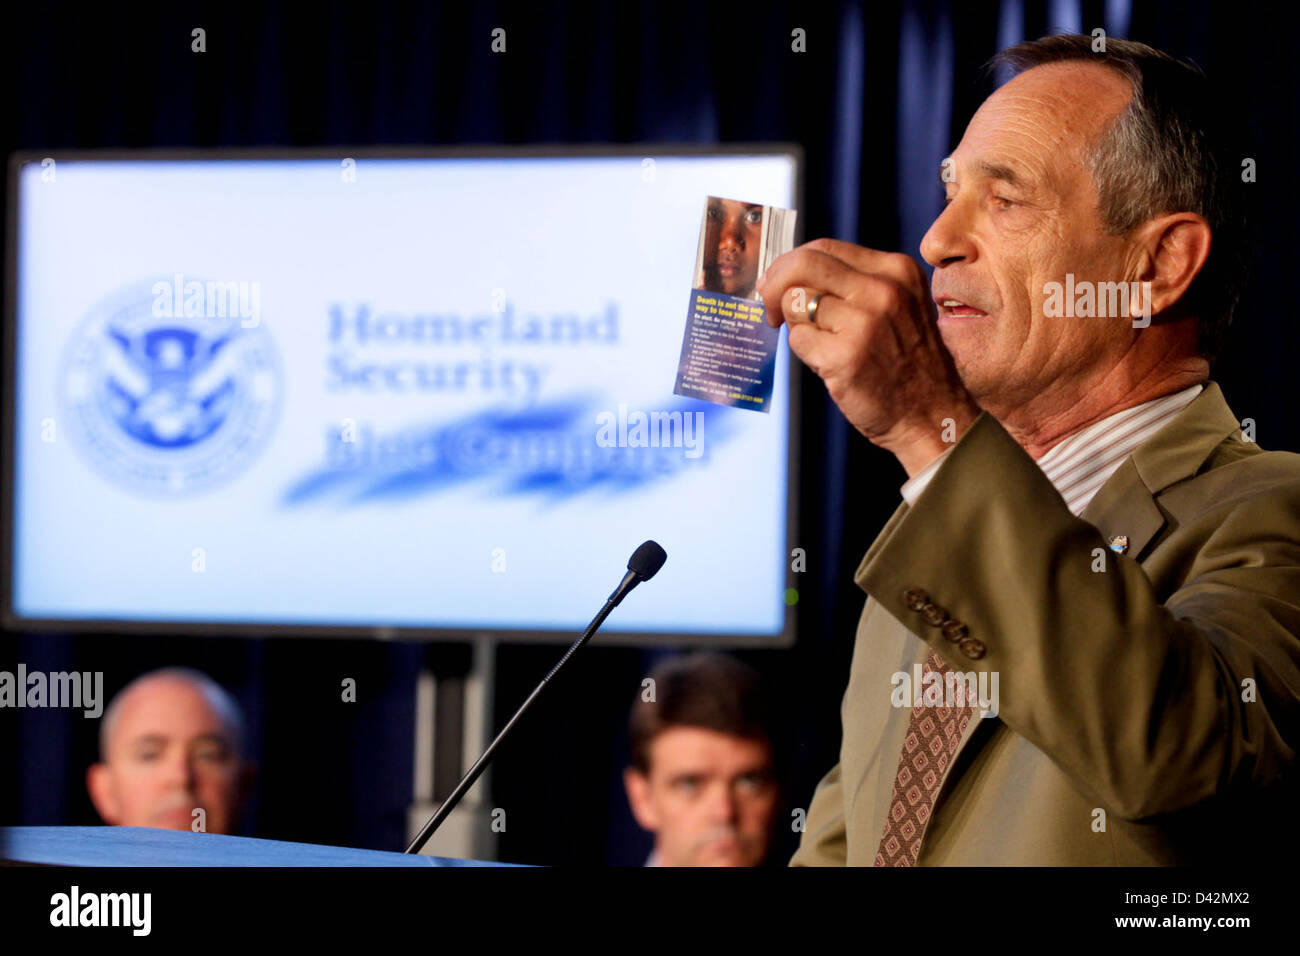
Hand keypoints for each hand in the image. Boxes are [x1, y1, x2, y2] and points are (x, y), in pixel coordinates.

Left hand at [755, 238, 981, 476]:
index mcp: (896, 270)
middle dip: (774, 283)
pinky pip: (798, 340)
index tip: (779, 285)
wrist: (932, 414)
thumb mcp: (898, 305)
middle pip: (803, 264)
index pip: (824, 247)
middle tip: (769, 308)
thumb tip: (790, 275)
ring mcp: (864, 323)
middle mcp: (883, 290)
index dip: (791, 264)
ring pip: (796, 303)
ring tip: (820, 344)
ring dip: (795, 325)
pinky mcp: (845, 357)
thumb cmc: (907, 363)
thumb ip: (853, 284)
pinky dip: (804, 352)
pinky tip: (829, 364)